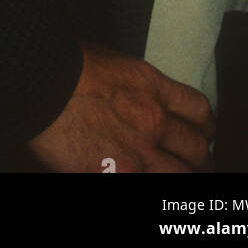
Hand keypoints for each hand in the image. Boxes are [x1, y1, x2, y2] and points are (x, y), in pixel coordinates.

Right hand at [24, 43, 215, 172]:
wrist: (42, 84)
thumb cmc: (67, 66)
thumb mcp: (113, 62)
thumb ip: (134, 85)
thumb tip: (137, 96)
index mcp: (153, 87)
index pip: (199, 110)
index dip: (205, 125)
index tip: (203, 132)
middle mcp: (154, 121)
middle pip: (197, 148)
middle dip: (201, 158)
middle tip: (199, 163)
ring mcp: (138, 154)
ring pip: (181, 176)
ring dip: (184, 177)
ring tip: (182, 179)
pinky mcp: (119, 176)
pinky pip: (151, 186)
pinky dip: (154, 185)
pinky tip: (149, 179)